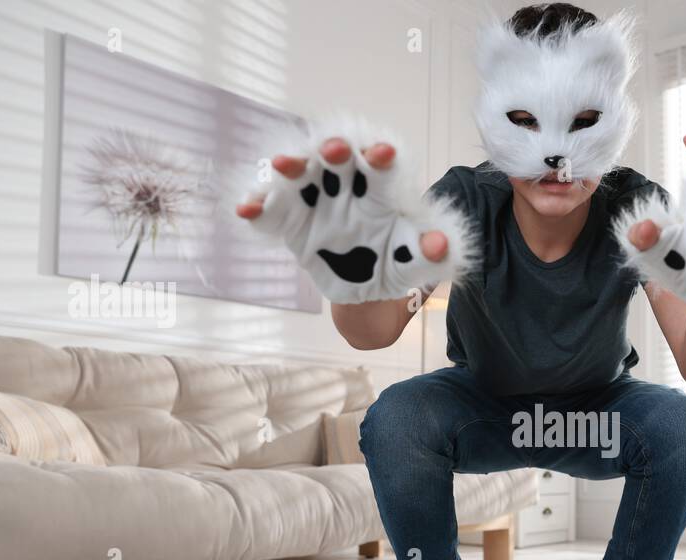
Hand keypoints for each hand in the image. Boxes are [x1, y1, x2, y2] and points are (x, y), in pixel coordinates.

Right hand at [237, 129, 470, 303]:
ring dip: (291, 165)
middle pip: (336, 157)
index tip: (385, 154)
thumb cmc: (396, 259)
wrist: (367, 285)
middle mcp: (344, 185)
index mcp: (379, 188)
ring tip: (283, 164)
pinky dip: (257, 208)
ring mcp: (313, 200)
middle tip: (335, 150)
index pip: (381, 165)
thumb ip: (429, 255)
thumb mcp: (415, 263)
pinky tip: (245, 209)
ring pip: (299, 173)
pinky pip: (270, 211)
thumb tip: (440, 245)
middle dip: (334, 148)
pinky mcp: (288, 220)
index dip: (381, 157)